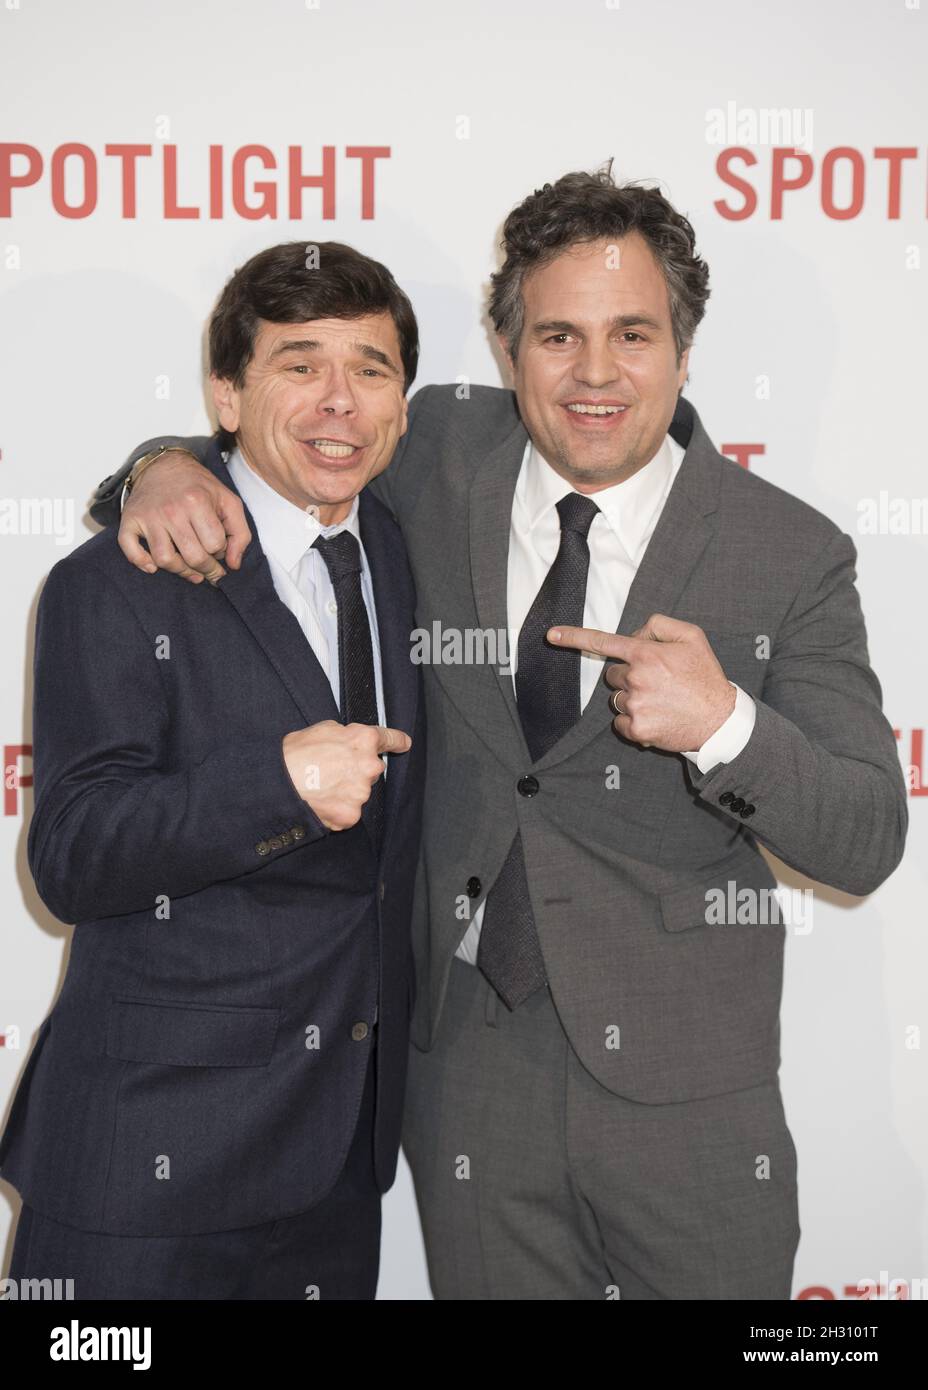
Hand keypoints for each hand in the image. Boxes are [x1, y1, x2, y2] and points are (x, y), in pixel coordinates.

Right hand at [119, 450, 251, 584]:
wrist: (164, 466)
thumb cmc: (199, 487)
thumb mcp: (228, 502)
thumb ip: (240, 533)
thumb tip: (233, 564)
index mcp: (197, 502)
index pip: (214, 545)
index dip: (220, 552)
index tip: (217, 549)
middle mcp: (172, 510)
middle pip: (193, 557)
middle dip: (206, 569)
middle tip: (209, 570)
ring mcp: (149, 516)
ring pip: (165, 560)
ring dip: (180, 571)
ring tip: (189, 569)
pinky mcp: (130, 520)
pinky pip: (132, 551)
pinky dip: (141, 563)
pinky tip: (153, 566)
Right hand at [282, 721, 412, 829]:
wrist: (278, 783)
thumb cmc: (296, 753)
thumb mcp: (323, 729)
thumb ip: (346, 734)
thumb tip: (351, 741)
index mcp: (364, 740)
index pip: (389, 739)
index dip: (397, 741)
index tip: (404, 744)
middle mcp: (369, 766)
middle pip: (371, 769)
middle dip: (356, 770)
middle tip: (330, 770)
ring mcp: (361, 793)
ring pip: (360, 792)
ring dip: (346, 791)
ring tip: (321, 786)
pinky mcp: (351, 815)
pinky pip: (349, 811)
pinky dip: (337, 809)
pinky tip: (321, 801)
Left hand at [548, 613, 735, 752]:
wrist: (720, 720)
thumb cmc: (706, 676)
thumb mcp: (691, 637)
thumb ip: (659, 625)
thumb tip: (634, 634)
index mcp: (646, 654)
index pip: (603, 642)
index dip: (573, 636)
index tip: (550, 635)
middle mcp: (636, 678)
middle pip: (612, 674)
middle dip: (628, 676)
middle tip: (657, 683)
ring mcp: (635, 705)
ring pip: (616, 699)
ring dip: (632, 699)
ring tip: (661, 702)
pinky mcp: (637, 730)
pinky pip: (620, 723)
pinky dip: (633, 722)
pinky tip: (656, 718)